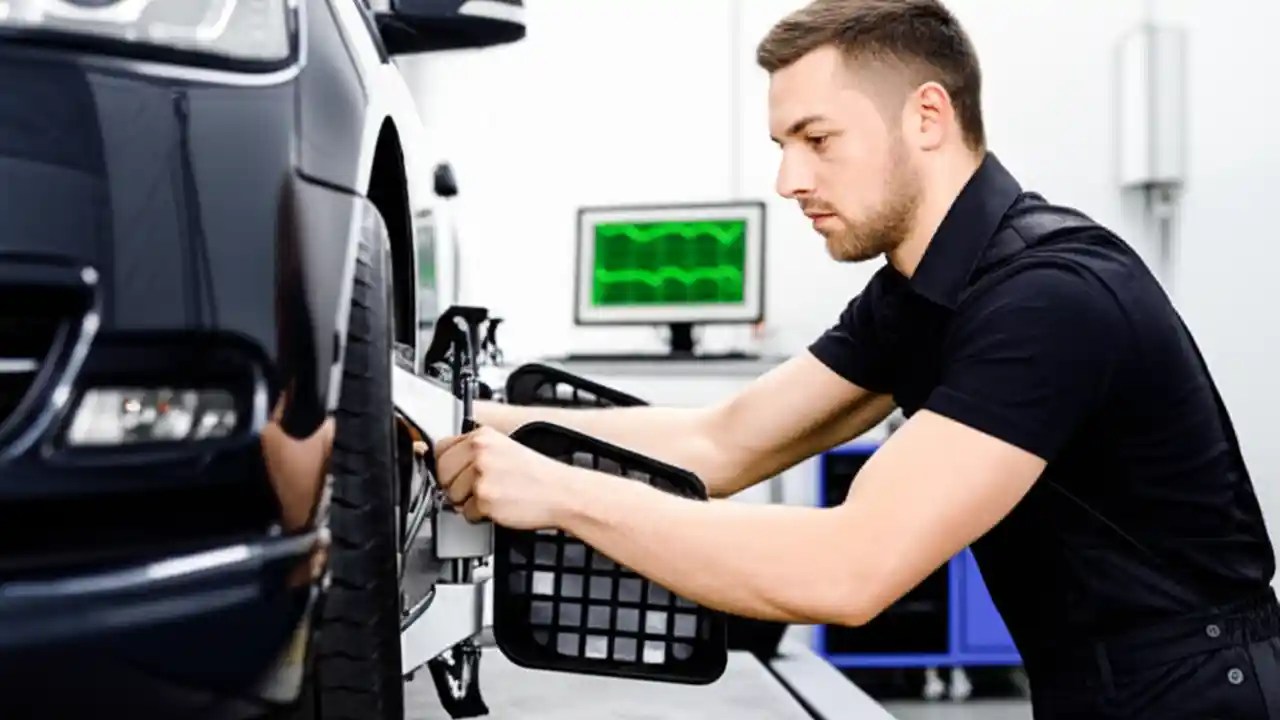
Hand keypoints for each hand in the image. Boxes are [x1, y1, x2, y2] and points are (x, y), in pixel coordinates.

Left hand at [433, 426, 573, 529]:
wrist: (562, 492)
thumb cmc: (538, 475)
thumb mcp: (504, 449)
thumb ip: (474, 452)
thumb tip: (445, 464)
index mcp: (483, 436)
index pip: (441, 448)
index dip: (446, 464)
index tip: (453, 472)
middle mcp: (479, 453)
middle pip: (441, 473)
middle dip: (453, 485)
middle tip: (474, 488)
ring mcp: (481, 476)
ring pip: (451, 495)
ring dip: (467, 502)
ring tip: (492, 496)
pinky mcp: (485, 500)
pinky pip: (466, 514)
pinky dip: (479, 516)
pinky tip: (498, 506)